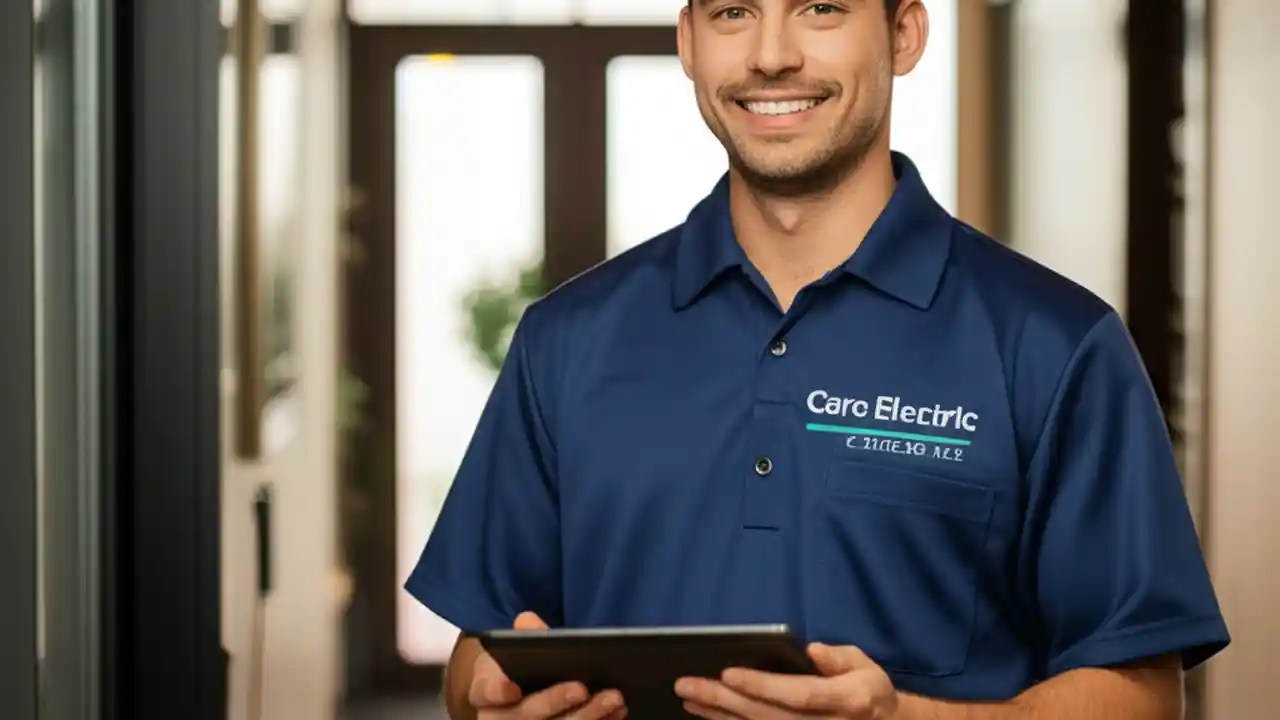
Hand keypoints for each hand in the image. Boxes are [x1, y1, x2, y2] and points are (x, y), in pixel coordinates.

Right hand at [468, 611, 627, 718]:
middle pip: (527, 717)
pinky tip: (618, 712)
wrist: (524, 691)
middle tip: (581, 688)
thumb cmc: (520, 668)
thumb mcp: (517, 648)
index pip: (485, 691)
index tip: (511, 688)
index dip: (496, 691)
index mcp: (484, 691)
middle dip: (555, 702)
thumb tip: (528, 621)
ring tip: (613, 698)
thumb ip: (525, 635)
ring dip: (587, 717)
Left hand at [674, 642, 896, 718]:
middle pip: (766, 716)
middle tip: (687, 685)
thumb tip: (811, 650)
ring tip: (688, 699)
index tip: (729, 673)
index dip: (762, 686)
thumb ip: (838, 659)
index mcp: (845, 700)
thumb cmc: (867, 689)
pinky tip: (708, 716)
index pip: (797, 695)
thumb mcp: (864, 665)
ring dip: (719, 716)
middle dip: (723, 701)